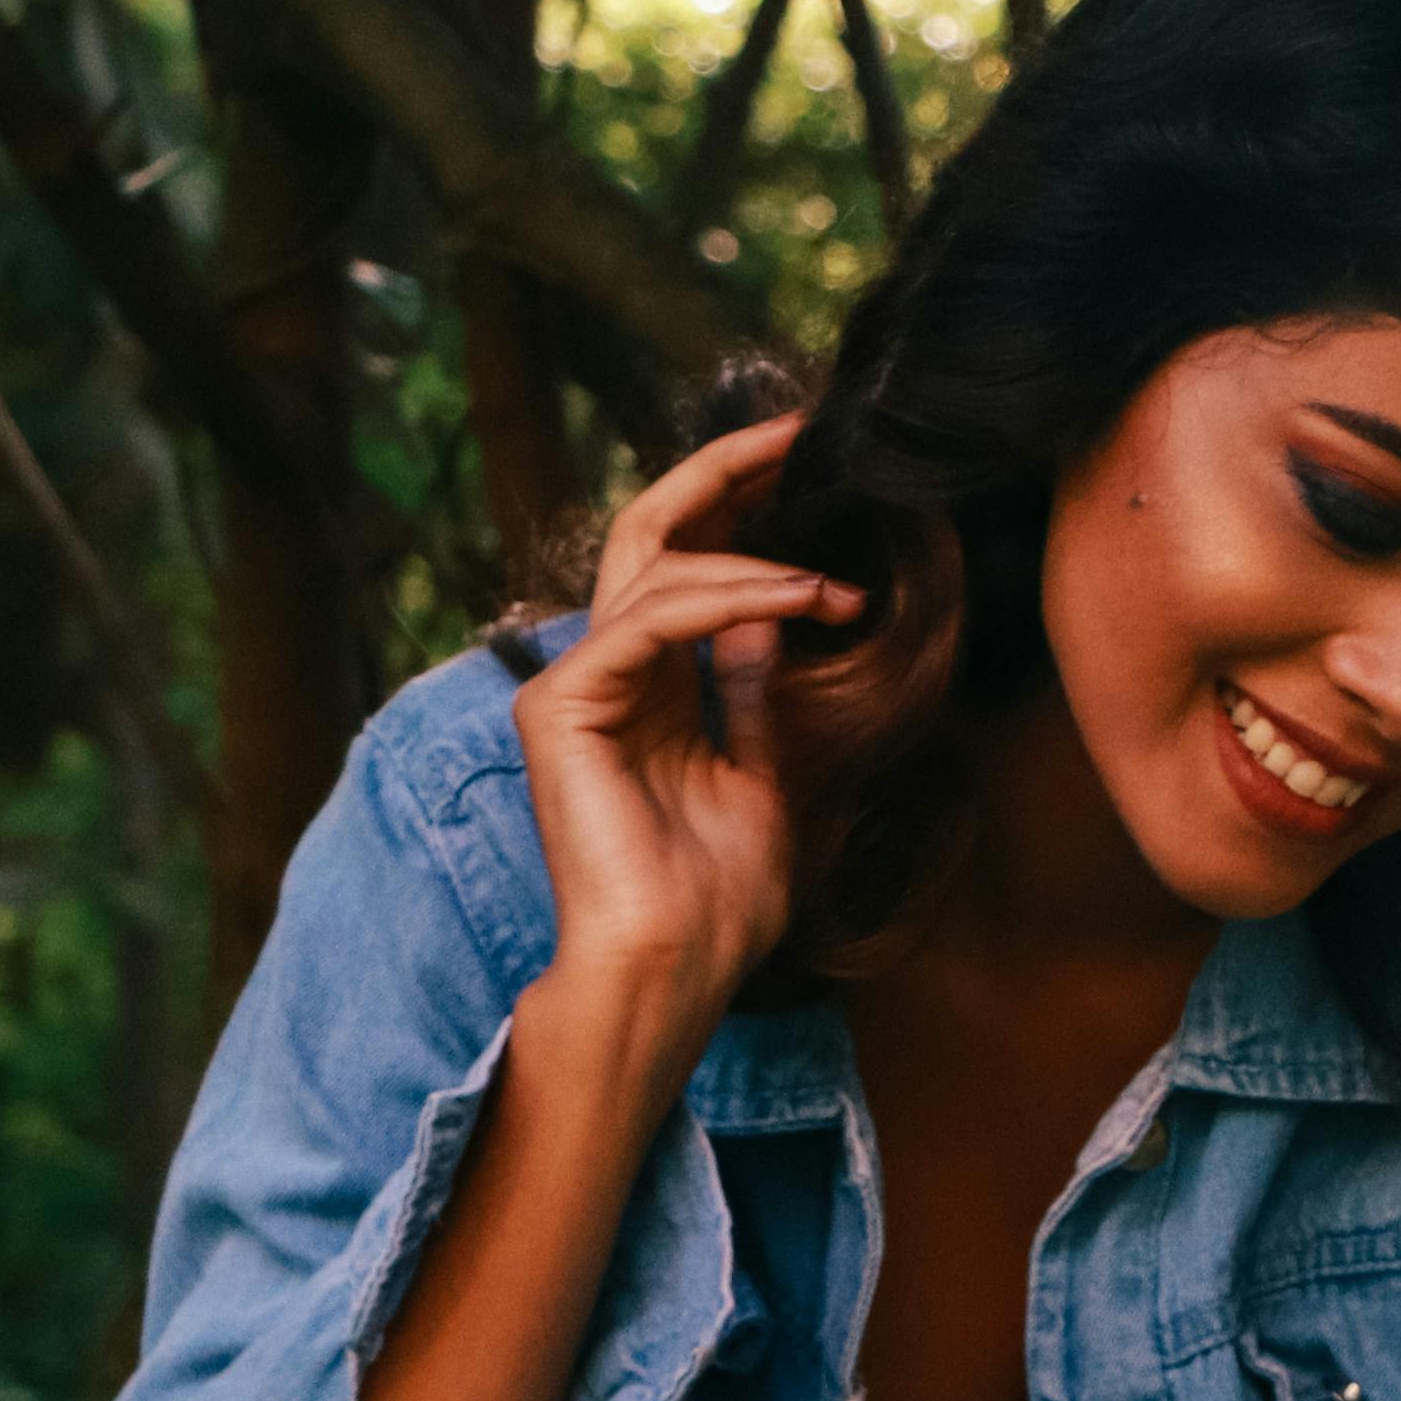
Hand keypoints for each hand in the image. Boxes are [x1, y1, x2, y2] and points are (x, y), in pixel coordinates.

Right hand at [514, 416, 846, 1019]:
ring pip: (661, 568)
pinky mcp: (563, 706)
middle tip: (802, 434)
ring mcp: (576, 686)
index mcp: (649, 687)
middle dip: (725, 472)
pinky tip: (799, 600)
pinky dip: (730, 598)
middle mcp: (607, 673)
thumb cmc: (720, 898)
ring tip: (837, 588)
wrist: (676, 966)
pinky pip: (651, 619)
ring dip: (761, 563)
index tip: (813, 463)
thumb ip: (755, 689)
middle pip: (652, 531)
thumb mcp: (764, 772)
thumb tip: (777, 609)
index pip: (684, 562)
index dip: (738, 503)